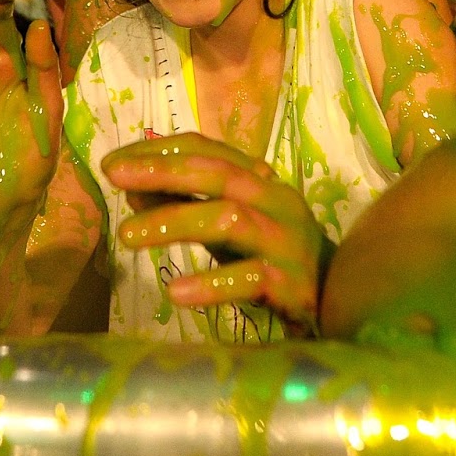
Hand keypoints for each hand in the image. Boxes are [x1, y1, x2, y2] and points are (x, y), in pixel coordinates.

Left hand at [102, 132, 323, 332]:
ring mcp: (287, 242)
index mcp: (260, 181)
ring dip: (174, 222)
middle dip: (161, 171)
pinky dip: (212, 284)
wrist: (342, 305)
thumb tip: (130, 189)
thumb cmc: (273, 259)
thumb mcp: (225, 227)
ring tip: (126, 236)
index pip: (207, 150)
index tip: (113, 160)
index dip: (159, 151)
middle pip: (217, 174)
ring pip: (229, 219)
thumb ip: (184, 204)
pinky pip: (250, 278)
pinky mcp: (294, 285)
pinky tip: (175, 293)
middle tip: (114, 176)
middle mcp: (277, 201)